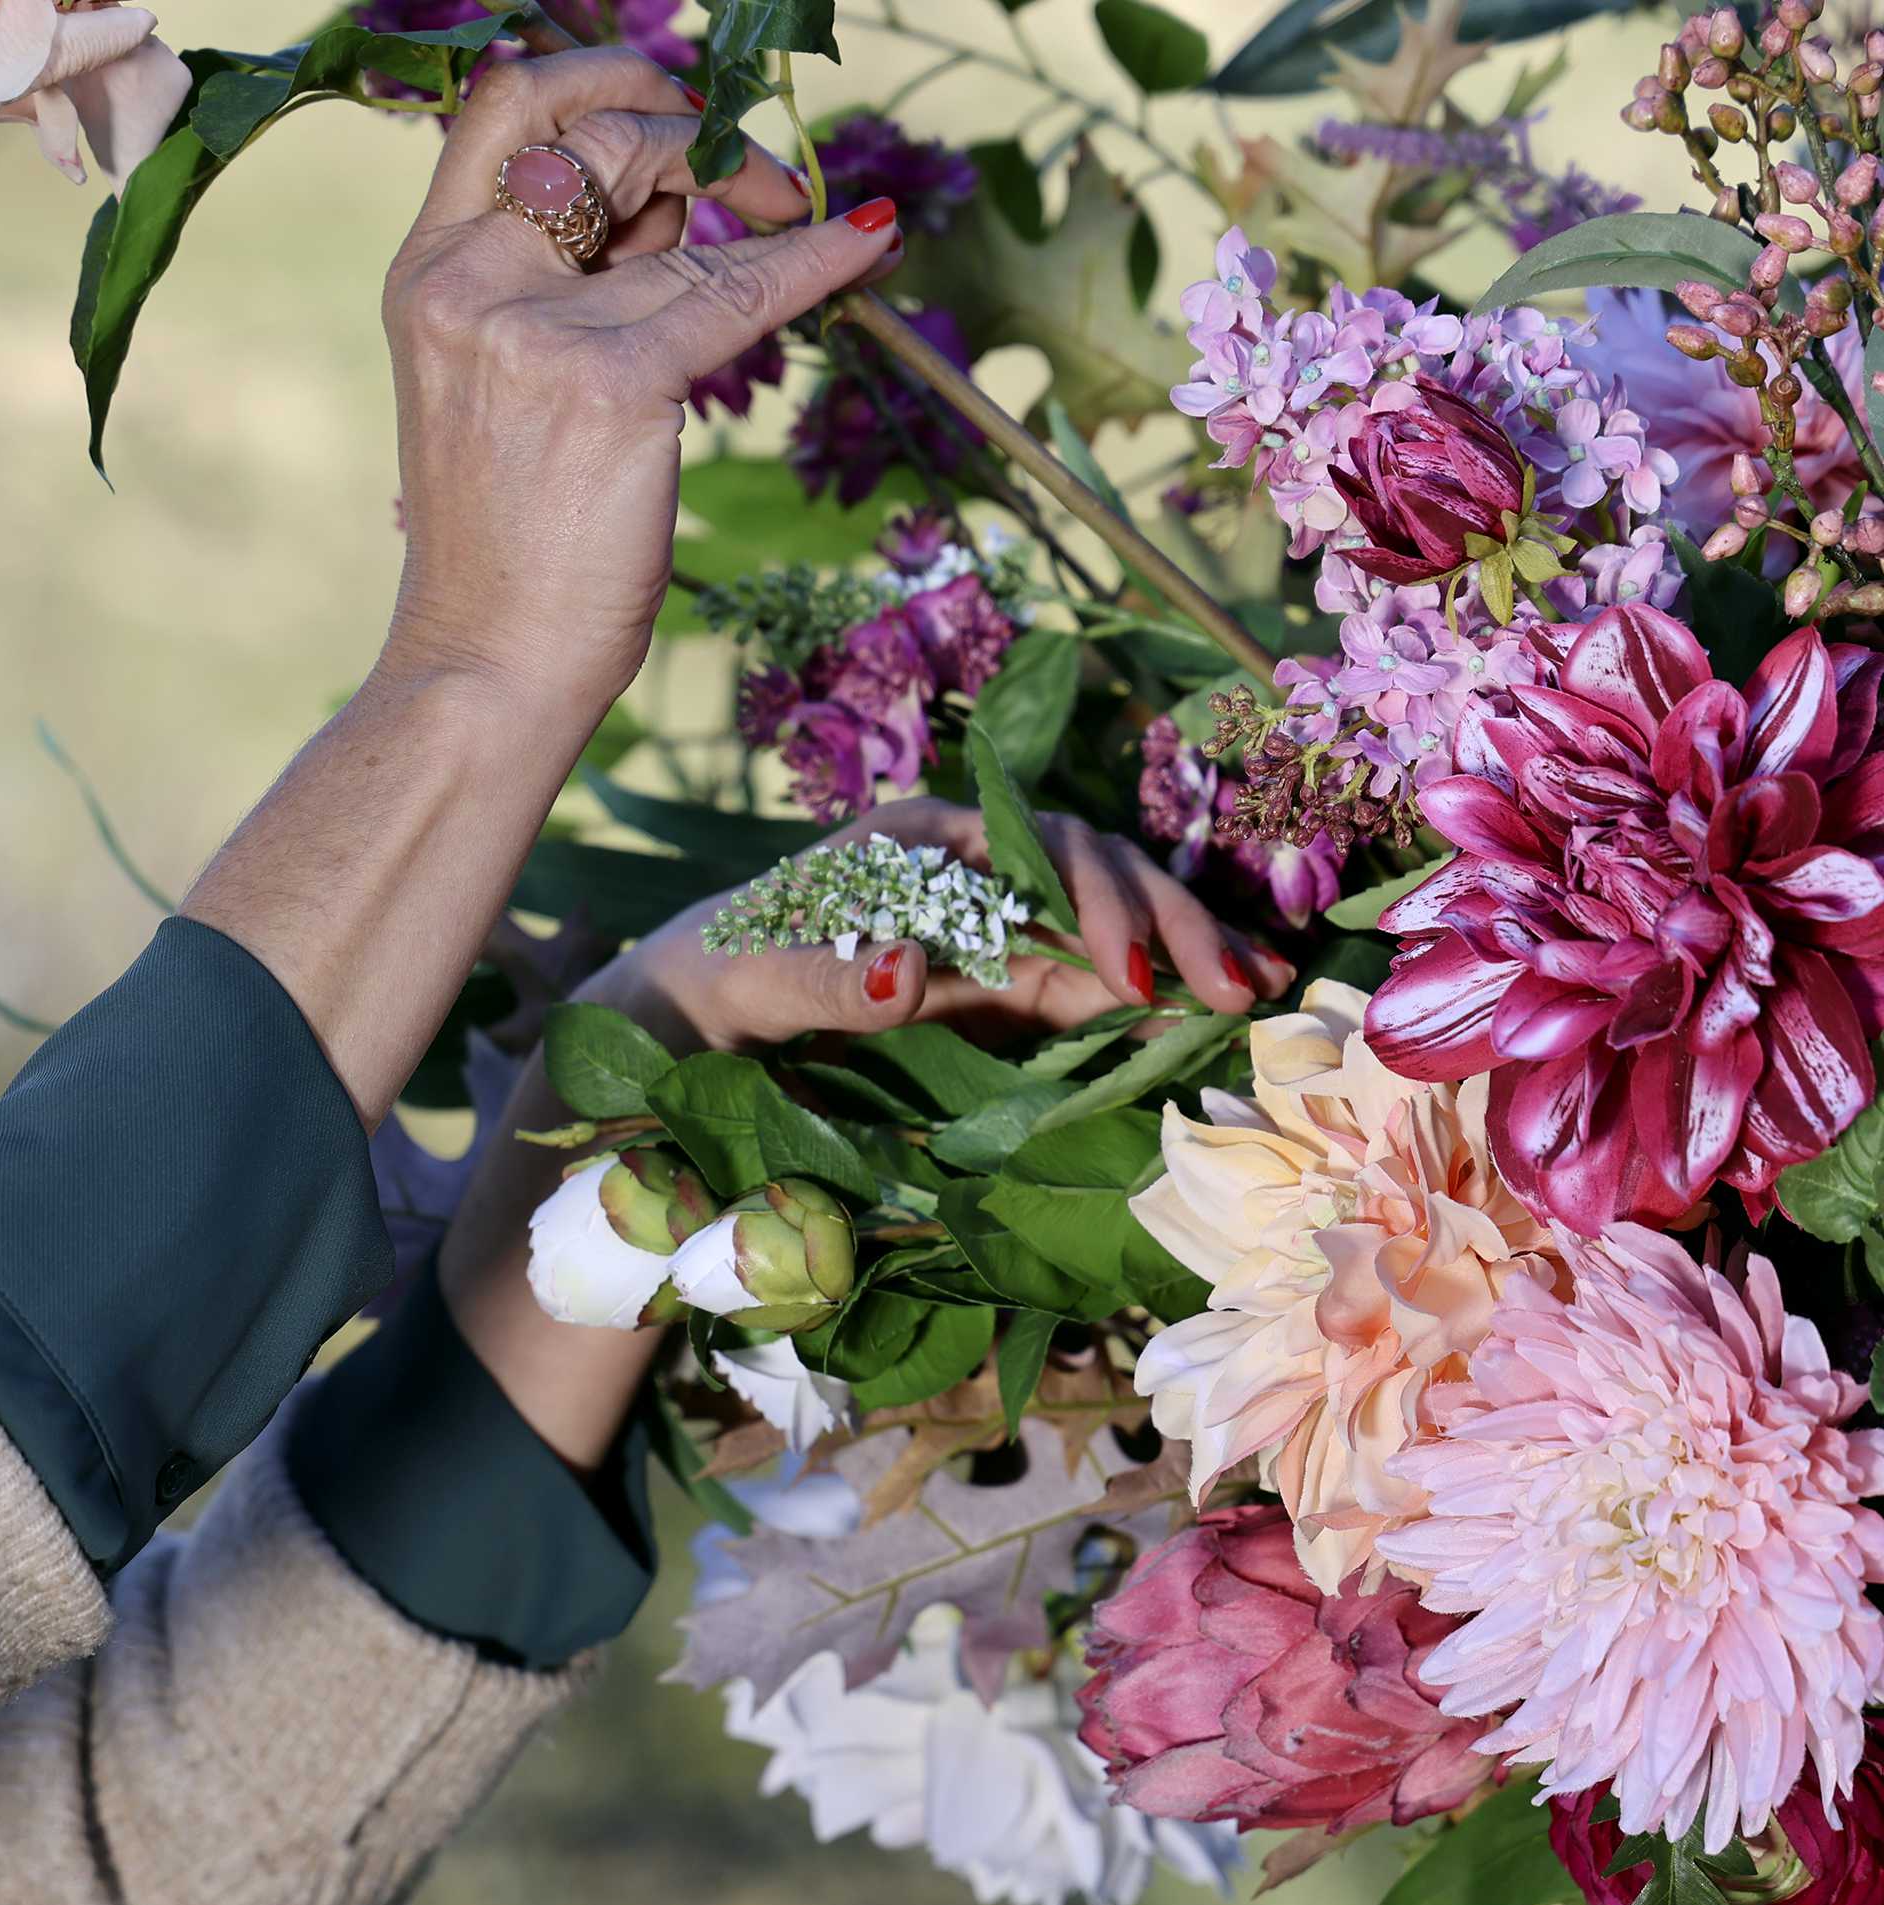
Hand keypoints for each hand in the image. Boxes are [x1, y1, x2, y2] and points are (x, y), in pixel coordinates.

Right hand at [377, 46, 904, 705]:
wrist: (490, 660)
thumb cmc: (505, 549)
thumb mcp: (499, 394)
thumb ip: (558, 293)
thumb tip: (669, 216)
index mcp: (428, 274)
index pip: (505, 106)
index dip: (602, 76)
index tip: (677, 106)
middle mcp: (469, 282)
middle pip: (599, 137)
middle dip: (699, 141)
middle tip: (765, 187)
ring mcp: (535, 330)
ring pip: (681, 232)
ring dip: (770, 214)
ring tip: (828, 227)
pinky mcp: (610, 384)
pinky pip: (735, 296)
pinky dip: (815, 260)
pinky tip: (867, 242)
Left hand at [576, 797, 1296, 1057]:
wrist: (705, 1003)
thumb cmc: (725, 976)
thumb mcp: (761, 980)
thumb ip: (828, 978)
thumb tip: (910, 969)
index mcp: (921, 836)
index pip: (1036, 851)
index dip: (1094, 907)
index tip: (1130, 980)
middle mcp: (974, 859)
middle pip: (1095, 869)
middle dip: (1168, 924)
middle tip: (1234, 989)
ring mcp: (996, 910)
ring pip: (1112, 911)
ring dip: (1185, 945)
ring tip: (1262, 988)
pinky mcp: (1006, 966)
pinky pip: (1094, 967)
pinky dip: (1158, 981)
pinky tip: (1219, 1000)